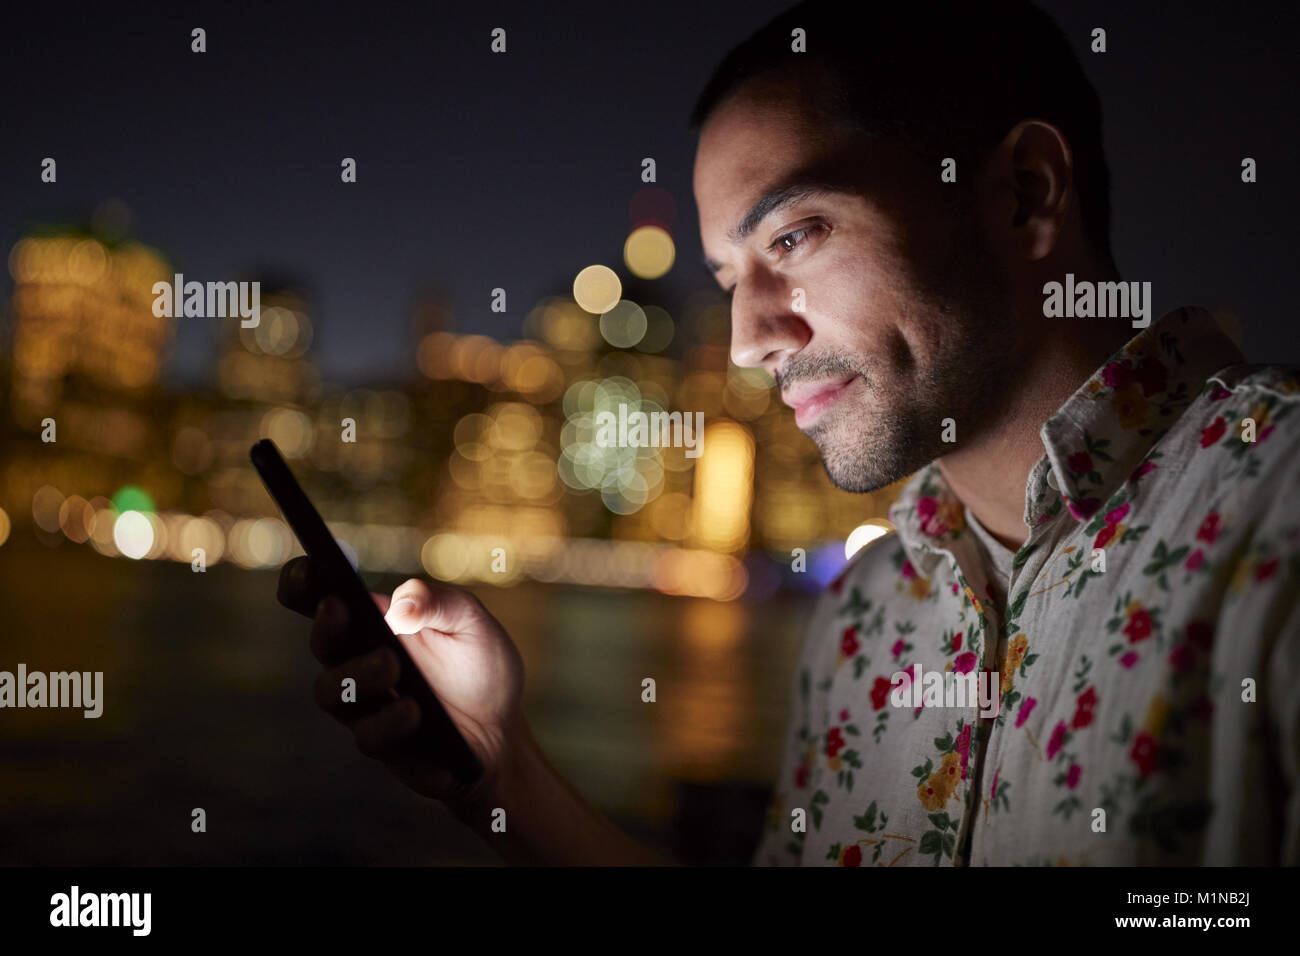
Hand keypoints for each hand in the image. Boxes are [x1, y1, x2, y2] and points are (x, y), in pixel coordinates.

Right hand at [277, 556, 524, 804]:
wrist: (502, 730)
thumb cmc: (479, 667)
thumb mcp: (472, 623)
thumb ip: (440, 603)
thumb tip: (401, 604)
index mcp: (371, 621)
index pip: (320, 597)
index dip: (301, 580)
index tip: (306, 567)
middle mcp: (357, 661)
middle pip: (323, 642)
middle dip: (326, 625)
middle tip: (339, 607)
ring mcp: (365, 705)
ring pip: (333, 693)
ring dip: (358, 676)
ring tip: (392, 664)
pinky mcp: (382, 744)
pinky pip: (370, 736)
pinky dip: (389, 721)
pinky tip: (414, 710)